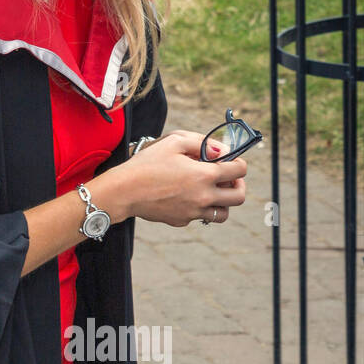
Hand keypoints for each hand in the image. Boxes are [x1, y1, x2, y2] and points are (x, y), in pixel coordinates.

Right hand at [108, 129, 248, 226]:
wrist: (123, 191)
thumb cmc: (146, 164)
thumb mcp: (173, 142)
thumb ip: (202, 142)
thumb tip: (222, 151)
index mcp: (205, 175)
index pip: (240, 170)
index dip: (238, 162)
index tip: (230, 161)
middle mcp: (204, 196)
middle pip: (239, 196)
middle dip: (238, 185)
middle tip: (228, 179)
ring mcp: (193, 212)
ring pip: (224, 213)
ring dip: (223, 202)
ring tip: (211, 192)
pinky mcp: (182, 221)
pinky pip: (200, 216)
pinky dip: (199, 208)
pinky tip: (185, 197)